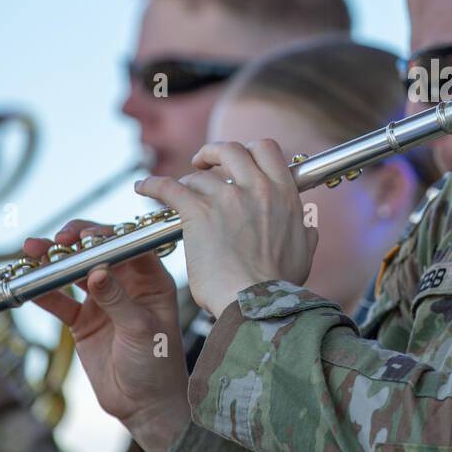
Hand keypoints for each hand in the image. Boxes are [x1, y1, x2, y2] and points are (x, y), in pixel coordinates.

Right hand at [27, 220, 189, 451]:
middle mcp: (128, 285)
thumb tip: (97, 270)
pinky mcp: (83, 321)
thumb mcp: (141, 329)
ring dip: (53, 262)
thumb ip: (118, 300)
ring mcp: (103, 301)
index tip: (86, 236)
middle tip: (56, 240)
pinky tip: (27, 285)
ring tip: (32, 251)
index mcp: (152, 280)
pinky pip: (60, 302)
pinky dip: (44, 293)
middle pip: (98, 254)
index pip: (129, 247)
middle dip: (76, 243)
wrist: (144, 404)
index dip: (107, 236)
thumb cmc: (157, 364)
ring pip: (75, 273)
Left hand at [135, 140, 317, 319]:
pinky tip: (142, 187)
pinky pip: (168, 187)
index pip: (266, 150)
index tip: (237, 162)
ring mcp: (227, 198)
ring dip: (188, 183)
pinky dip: (152, 185)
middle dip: (214, 153)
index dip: (248, 150)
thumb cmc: (279, 285)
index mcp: (284, 194)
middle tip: (204, 165)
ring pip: (199, 175)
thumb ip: (306, 234)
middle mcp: (257, 188)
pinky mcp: (198, 212)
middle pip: (231, 149)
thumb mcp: (304, 253)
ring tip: (181, 195)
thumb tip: (309, 228)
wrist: (258, 302)